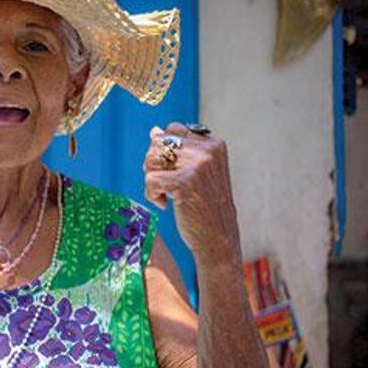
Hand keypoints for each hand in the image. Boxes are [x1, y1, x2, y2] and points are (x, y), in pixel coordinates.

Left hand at [143, 122, 240, 261]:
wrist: (217, 238)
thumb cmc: (204, 205)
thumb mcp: (197, 173)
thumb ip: (180, 151)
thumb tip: (154, 131)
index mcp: (213, 144)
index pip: (173, 129)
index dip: (165, 151)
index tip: (174, 171)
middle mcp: (208, 150)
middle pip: (159, 142)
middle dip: (154, 163)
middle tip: (165, 185)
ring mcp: (197, 165)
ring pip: (152, 158)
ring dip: (152, 178)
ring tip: (166, 194)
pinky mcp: (184, 182)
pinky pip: (150, 180)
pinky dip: (151, 195)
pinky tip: (165, 205)